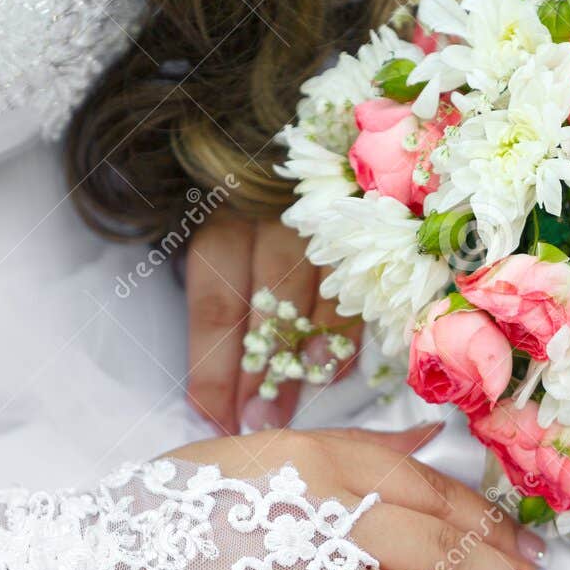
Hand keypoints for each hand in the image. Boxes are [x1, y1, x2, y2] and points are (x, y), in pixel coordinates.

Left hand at [185, 215, 360, 433]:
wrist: (284, 145)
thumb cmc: (242, 224)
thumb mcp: (215, 249)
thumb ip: (219, 313)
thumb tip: (212, 399)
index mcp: (223, 219)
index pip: (216, 302)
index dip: (212, 365)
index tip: (209, 414)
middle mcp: (272, 215)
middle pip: (266, 304)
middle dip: (260, 372)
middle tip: (256, 423)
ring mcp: (323, 222)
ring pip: (315, 298)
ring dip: (304, 361)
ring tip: (294, 408)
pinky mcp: (361, 235)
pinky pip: (357, 290)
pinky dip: (347, 336)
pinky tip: (335, 375)